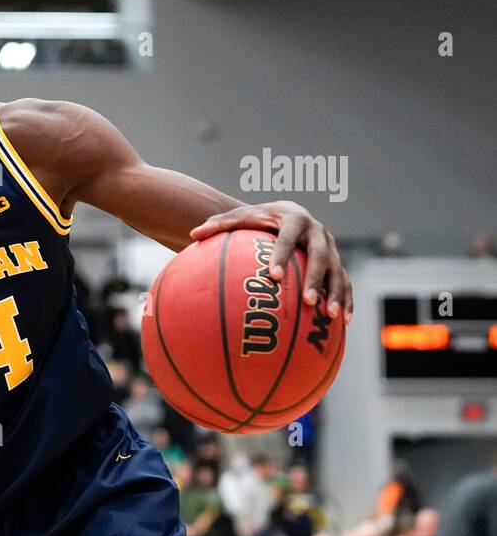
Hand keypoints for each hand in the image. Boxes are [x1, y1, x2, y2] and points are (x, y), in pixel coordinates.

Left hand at [190, 200, 352, 323]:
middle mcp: (318, 232)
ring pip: (338, 271)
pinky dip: (346, 300)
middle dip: (317, 279)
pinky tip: (342, 323)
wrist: (286, 212)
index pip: (289, 238)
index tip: (273, 276)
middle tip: (308, 302)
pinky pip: (345, 282)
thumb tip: (191, 234)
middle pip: (321, 256)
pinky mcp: (337, 261)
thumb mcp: (239, 218)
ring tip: (330, 317)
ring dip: (336, 293)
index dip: (282, 255)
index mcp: (294, 218)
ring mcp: (331, 247)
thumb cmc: (257, 219)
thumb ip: (218, 225)